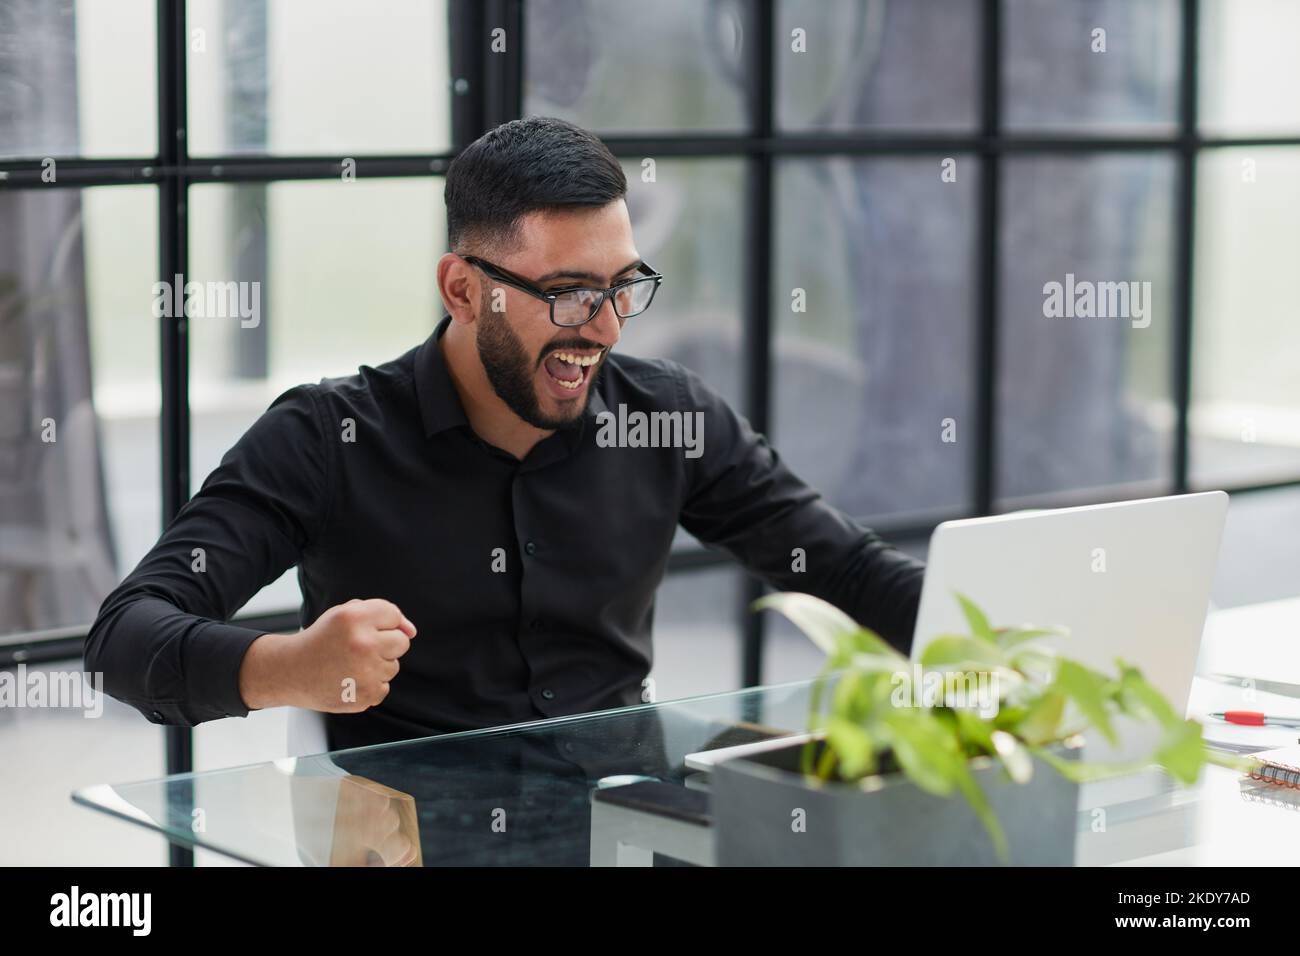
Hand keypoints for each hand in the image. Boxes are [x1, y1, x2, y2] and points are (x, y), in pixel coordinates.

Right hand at [239, 598, 416, 712]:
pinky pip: (384, 687)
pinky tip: (348, 680)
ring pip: (393, 666)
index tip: (362, 630)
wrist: (290, 671)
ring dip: (377, 665)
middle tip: (358, 648)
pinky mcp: (365, 695)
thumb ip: (380, 612)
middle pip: (401, 642)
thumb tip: (411, 631)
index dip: (381, 623)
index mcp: (355, 618)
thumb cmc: (321, 640)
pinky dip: (370, 685)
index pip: (394, 615)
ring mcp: (365, 672)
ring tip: (349, 665)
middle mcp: (363, 643)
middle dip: (384, 644)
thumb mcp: (344, 614)